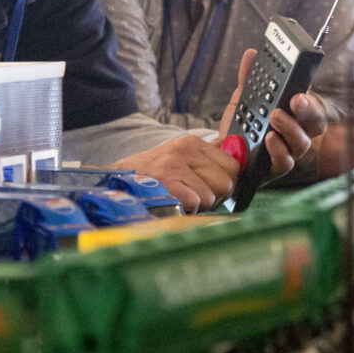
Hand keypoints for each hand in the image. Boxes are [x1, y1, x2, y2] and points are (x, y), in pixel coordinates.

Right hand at [114, 135, 239, 213]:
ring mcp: (175, 165)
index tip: (212, 187)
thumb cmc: (152, 175)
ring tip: (180, 198)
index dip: (226, 182)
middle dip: (215, 196)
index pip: (233, 165)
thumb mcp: (180, 158)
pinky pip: (196, 202)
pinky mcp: (166, 182)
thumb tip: (239, 161)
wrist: (114, 182)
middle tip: (196, 197)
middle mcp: (185, 150)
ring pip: (212, 195)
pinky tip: (173, 203)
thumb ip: (208, 159)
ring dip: (199, 205)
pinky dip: (186, 209)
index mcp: (193, 143)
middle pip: (227, 182)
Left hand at [218, 49, 328, 176]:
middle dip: (308, 111)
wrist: (225, 154)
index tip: (299, 91)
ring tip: (275, 116)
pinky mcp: (277, 167)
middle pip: (315, 124)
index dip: (311, 99)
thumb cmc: (242, 127)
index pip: (312, 106)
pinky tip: (270, 138)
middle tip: (295, 100)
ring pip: (303, 142)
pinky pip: (286, 161)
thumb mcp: (244, 99)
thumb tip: (251, 54)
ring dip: (291, 128)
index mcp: (294, 115)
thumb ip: (248, 77)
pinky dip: (279, 149)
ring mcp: (289, 150)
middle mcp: (297, 133)